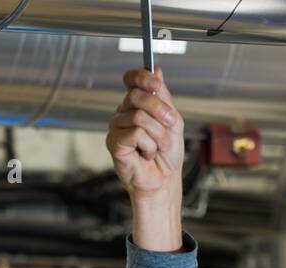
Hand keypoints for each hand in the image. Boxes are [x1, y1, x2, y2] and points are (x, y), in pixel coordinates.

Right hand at [106, 66, 184, 201]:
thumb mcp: (172, 121)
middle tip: (169, 126)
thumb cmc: (167, 154)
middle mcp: (124, 113)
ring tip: (157, 147)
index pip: (133, 80)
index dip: (143, 78)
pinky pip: (135, 133)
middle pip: (138, 96)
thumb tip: (156, 69)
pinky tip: (146, 154)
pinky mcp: (113, 142)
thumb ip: (163, 96)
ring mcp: (117, 127)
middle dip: (160, 112)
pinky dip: (149, 146)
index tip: (156, 84)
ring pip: (138, 116)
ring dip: (157, 135)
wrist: (165, 180)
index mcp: (138, 105)